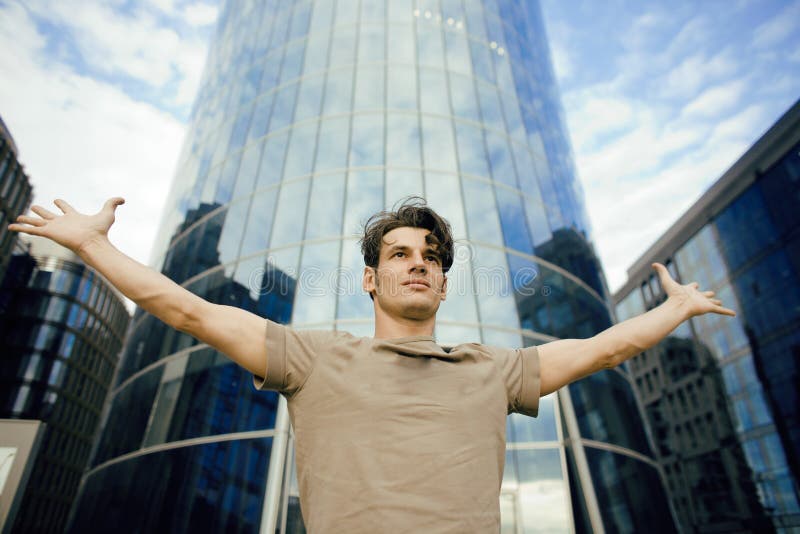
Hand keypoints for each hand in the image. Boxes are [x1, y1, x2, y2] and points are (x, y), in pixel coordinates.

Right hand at [8, 197, 124, 255]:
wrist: (93, 242)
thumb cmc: (101, 230)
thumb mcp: (108, 213)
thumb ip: (113, 203)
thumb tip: (123, 198)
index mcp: (73, 217)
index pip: (65, 208)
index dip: (61, 203)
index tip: (56, 200)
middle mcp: (62, 222)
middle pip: (48, 215)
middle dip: (42, 210)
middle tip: (34, 206)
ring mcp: (54, 228)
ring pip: (37, 222)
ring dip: (27, 219)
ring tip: (17, 216)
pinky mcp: (48, 232)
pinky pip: (31, 229)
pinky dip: (20, 228)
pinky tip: (10, 226)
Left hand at [652, 262, 735, 318]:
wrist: (679, 306)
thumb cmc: (673, 295)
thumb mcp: (667, 280)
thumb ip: (661, 271)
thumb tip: (653, 263)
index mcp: (688, 291)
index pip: (692, 287)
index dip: (693, 285)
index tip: (696, 284)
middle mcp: (696, 297)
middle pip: (703, 295)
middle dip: (707, 294)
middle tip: (712, 293)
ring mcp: (703, 303)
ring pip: (711, 303)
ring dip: (716, 303)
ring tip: (719, 302)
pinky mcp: (709, 308)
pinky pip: (721, 311)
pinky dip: (727, 312)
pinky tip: (733, 314)